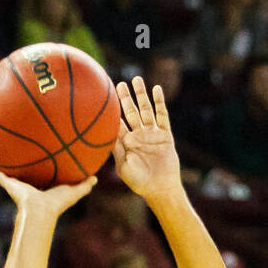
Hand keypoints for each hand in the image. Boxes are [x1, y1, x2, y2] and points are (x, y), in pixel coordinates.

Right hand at [0, 156, 97, 216]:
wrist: (40, 210)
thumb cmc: (58, 203)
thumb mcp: (74, 192)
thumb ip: (85, 185)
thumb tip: (96, 178)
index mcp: (42, 188)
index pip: (41, 177)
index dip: (41, 169)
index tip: (41, 158)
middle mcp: (29, 187)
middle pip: (24, 174)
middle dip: (21, 166)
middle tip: (18, 152)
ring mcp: (18, 186)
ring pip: (9, 174)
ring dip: (3, 165)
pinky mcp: (9, 185)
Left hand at [113, 77, 180, 204]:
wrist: (160, 189)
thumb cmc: (139, 181)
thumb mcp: (122, 165)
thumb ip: (115, 149)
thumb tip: (102, 134)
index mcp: (126, 142)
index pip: (117, 122)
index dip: (112, 109)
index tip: (104, 95)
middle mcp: (138, 135)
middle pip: (131, 112)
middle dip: (125, 98)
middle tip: (118, 83)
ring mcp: (152, 134)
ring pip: (146, 110)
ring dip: (141, 95)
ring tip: (136, 79)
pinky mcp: (165, 136)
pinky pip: (162, 116)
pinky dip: (159, 102)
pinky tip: (156, 89)